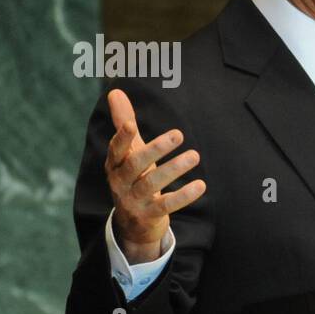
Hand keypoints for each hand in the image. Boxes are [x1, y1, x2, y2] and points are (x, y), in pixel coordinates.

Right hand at [104, 89, 204, 263]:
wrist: (133, 223)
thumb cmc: (133, 178)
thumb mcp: (129, 152)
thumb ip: (124, 123)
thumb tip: (115, 90)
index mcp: (114, 164)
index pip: (116, 149)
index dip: (121, 137)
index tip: (130, 124)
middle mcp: (120, 182)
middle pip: (135, 165)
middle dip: (156, 149)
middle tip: (179, 134)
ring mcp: (133, 201)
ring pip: (152, 184)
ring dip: (174, 169)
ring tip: (195, 155)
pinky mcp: (149, 215)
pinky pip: (166, 205)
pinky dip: (183, 196)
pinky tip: (200, 185)